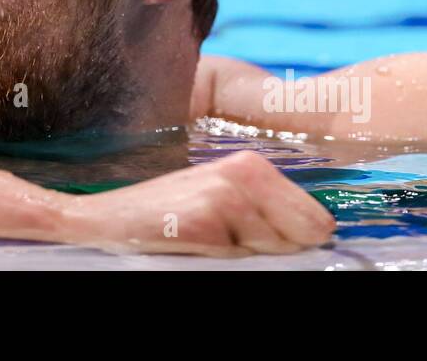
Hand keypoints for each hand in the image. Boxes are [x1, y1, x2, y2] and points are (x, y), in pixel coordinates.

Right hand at [55, 150, 334, 255]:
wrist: (106, 219)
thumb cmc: (168, 214)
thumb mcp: (222, 200)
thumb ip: (269, 209)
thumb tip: (320, 233)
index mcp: (251, 165)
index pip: (315, 219)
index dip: (299, 238)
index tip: (269, 239)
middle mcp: (244, 173)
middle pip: (302, 236)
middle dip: (277, 248)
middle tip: (228, 238)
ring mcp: (226, 195)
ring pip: (274, 251)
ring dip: (247, 257)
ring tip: (208, 242)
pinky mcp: (205, 221)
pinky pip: (243, 258)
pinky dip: (225, 260)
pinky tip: (197, 246)